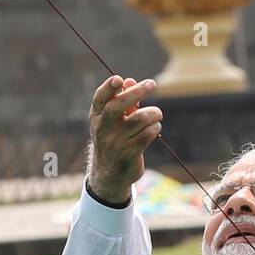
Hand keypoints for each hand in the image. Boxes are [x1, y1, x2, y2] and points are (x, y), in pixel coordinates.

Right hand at [86, 75, 161, 204]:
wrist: (109, 174)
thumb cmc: (114, 140)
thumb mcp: (113, 121)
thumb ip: (123, 101)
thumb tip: (130, 81)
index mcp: (97, 117)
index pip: (100, 99)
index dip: (108, 88)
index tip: (118, 79)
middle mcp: (103, 129)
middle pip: (120, 105)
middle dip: (137, 92)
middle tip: (152, 84)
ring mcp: (115, 142)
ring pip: (140, 118)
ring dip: (153, 113)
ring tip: (156, 115)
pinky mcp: (128, 154)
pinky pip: (148, 134)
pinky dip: (155, 128)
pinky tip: (154, 129)